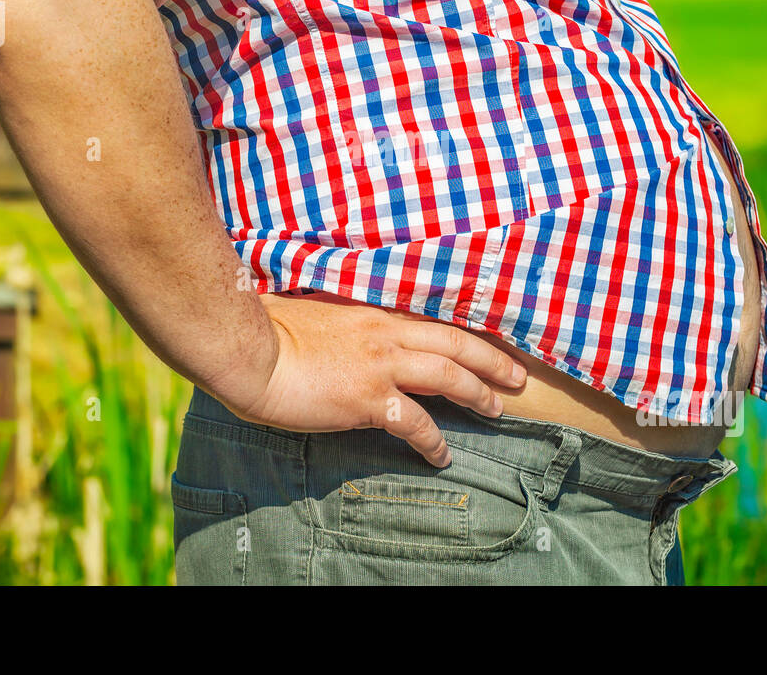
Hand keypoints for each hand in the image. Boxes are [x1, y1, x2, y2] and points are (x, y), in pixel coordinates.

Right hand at [228, 293, 527, 466]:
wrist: (248, 349)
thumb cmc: (268, 330)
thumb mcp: (314, 314)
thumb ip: (341, 323)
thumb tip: (347, 336)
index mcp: (372, 312)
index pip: (432, 321)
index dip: (465, 334)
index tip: (487, 343)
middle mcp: (384, 334)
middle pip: (455, 344)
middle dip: (491, 360)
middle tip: (517, 376)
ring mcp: (379, 365)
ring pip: (448, 376)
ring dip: (478, 394)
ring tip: (497, 412)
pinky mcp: (367, 398)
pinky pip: (415, 423)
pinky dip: (434, 441)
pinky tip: (442, 455)